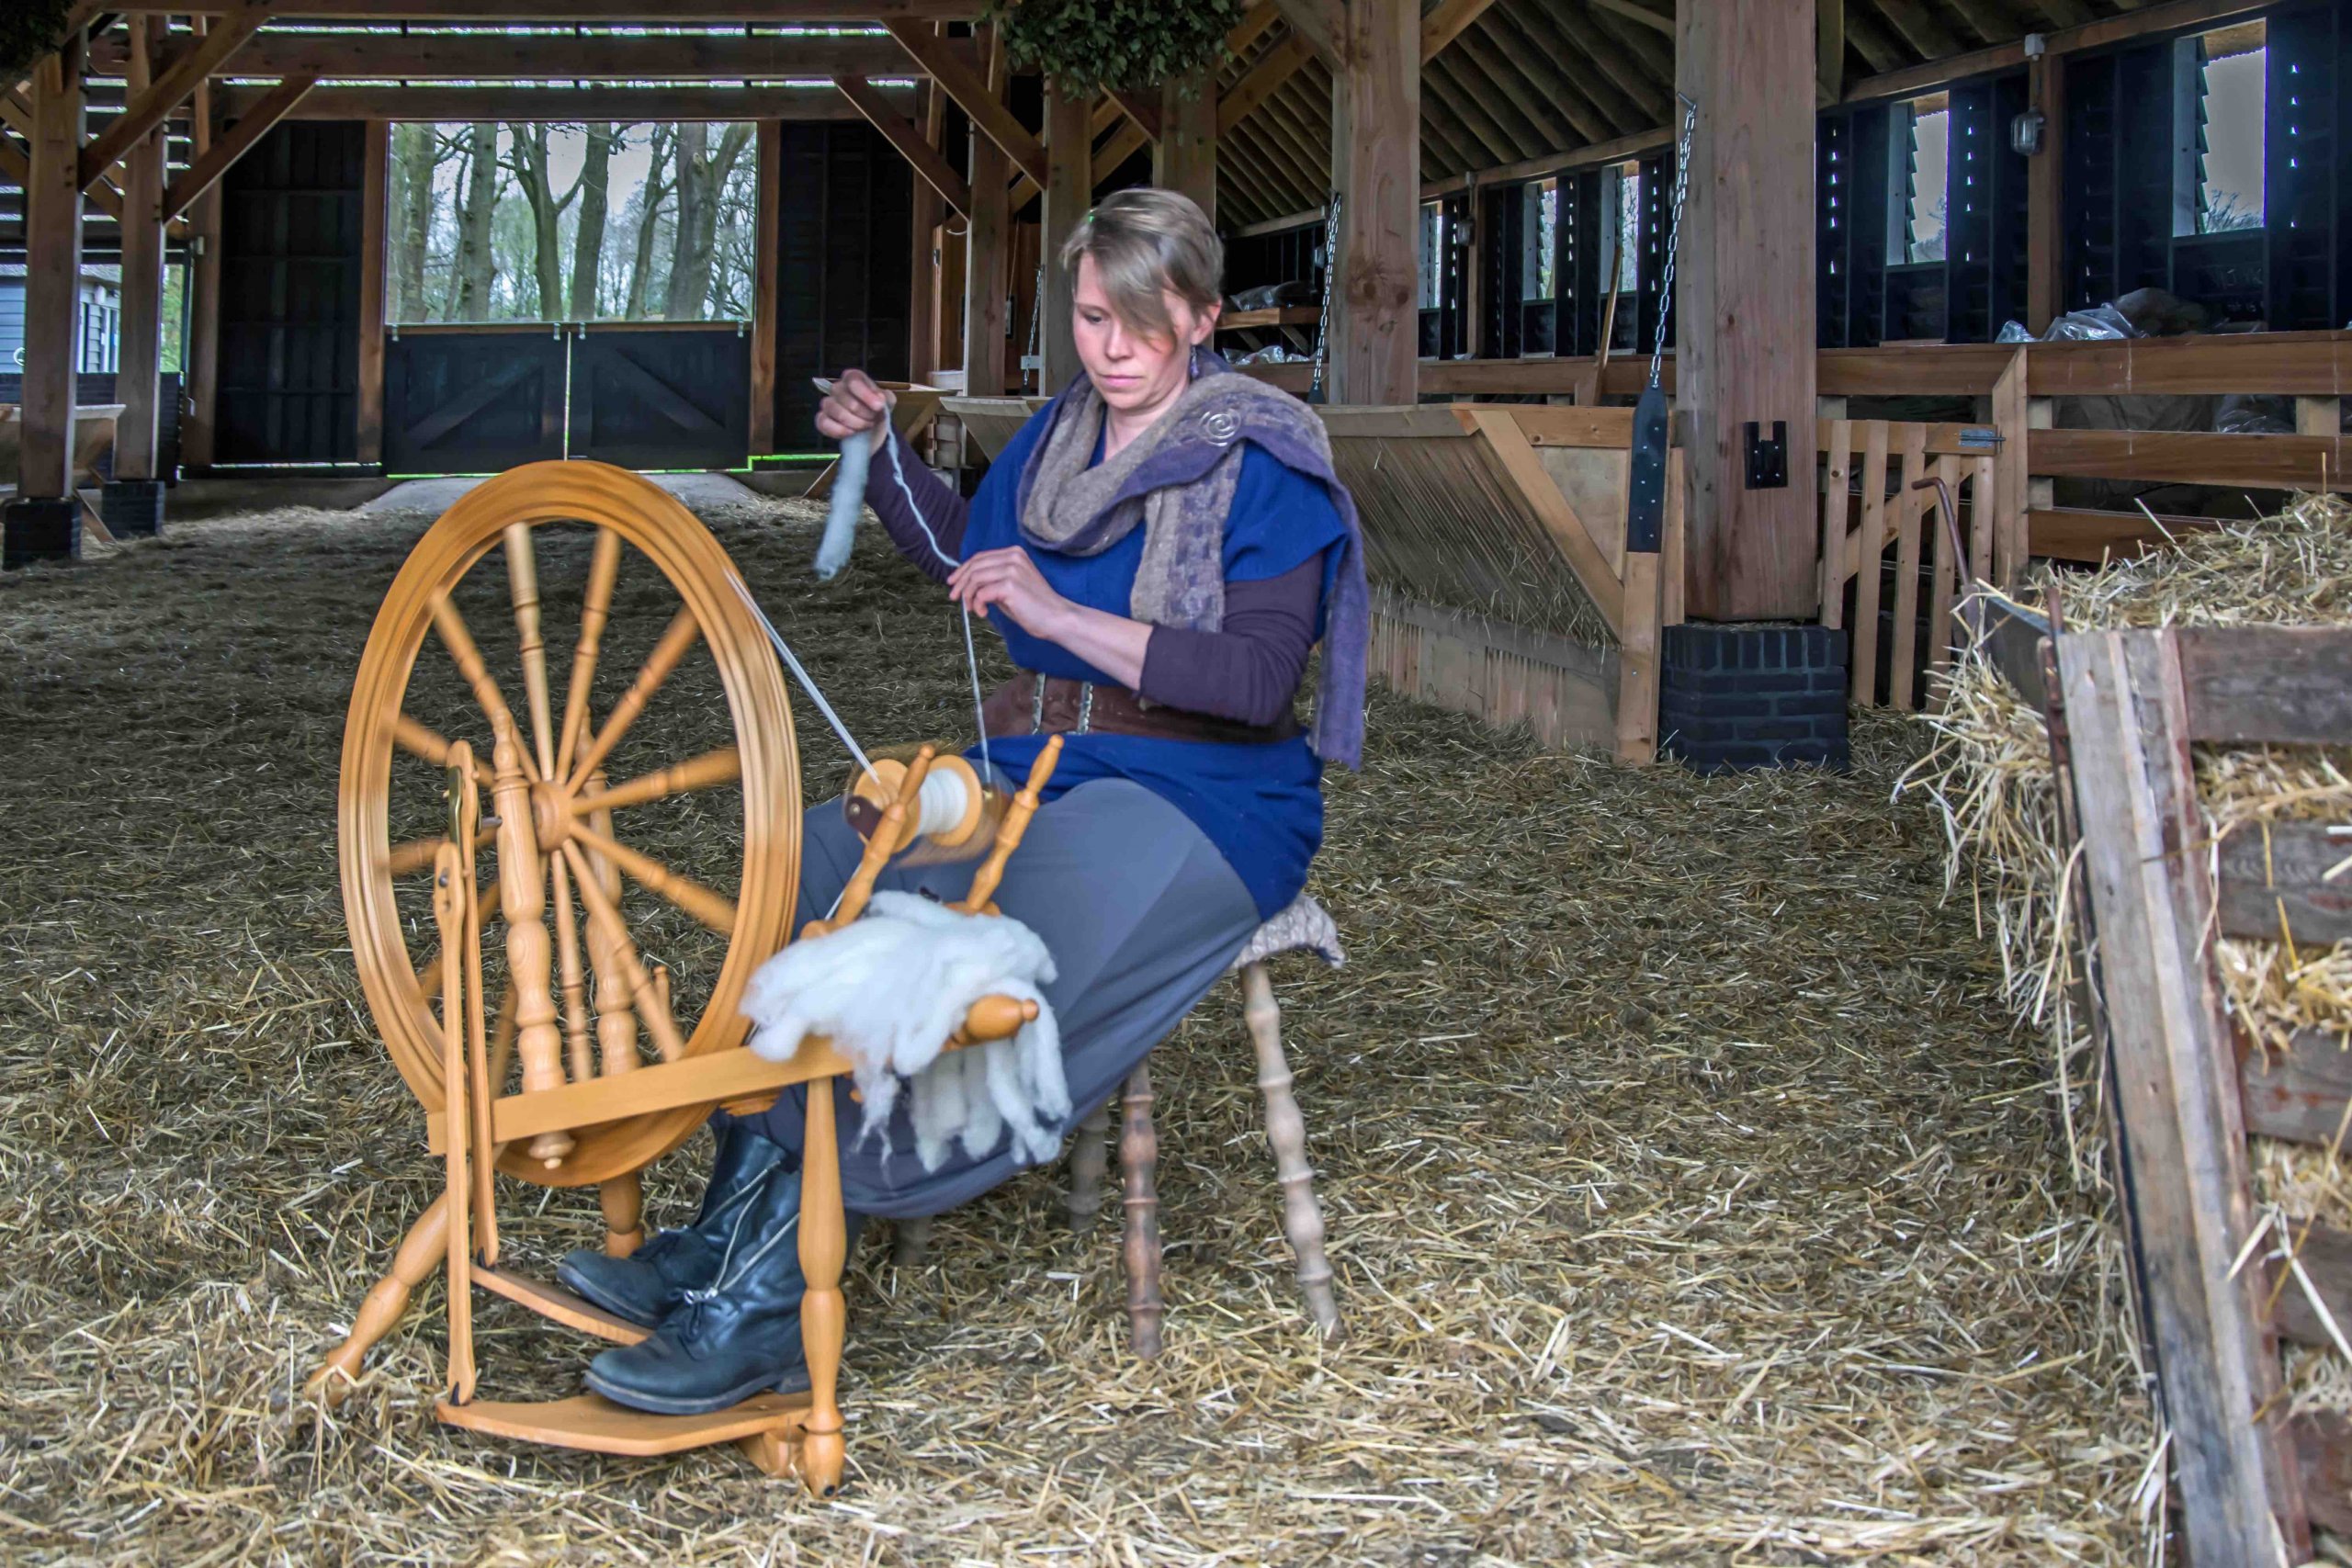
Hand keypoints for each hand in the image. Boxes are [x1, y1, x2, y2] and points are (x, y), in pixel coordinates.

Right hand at [813, 369, 891, 447]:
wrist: (871, 427)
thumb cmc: (876, 409)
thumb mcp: (887, 401)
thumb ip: (885, 397)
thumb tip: (879, 399)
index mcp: (853, 378)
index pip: (853, 381)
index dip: (866, 394)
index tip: (878, 406)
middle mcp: (837, 388)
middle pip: (847, 399)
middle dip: (864, 413)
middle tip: (873, 419)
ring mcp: (828, 403)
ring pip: (837, 412)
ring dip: (856, 423)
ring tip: (866, 426)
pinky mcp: (822, 419)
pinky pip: (824, 423)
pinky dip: (840, 430)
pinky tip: (852, 433)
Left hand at [947, 548, 1072, 638]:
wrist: (1056, 618)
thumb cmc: (1034, 607)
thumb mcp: (1009, 587)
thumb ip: (991, 580)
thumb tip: (966, 584)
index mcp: (1014, 553)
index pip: (980, 557)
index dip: (962, 570)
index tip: (953, 583)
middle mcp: (1013, 557)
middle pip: (974, 566)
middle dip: (961, 583)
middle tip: (954, 598)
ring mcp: (1012, 569)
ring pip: (975, 578)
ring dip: (968, 595)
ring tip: (972, 609)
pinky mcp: (1010, 585)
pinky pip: (981, 592)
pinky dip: (977, 604)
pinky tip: (983, 613)